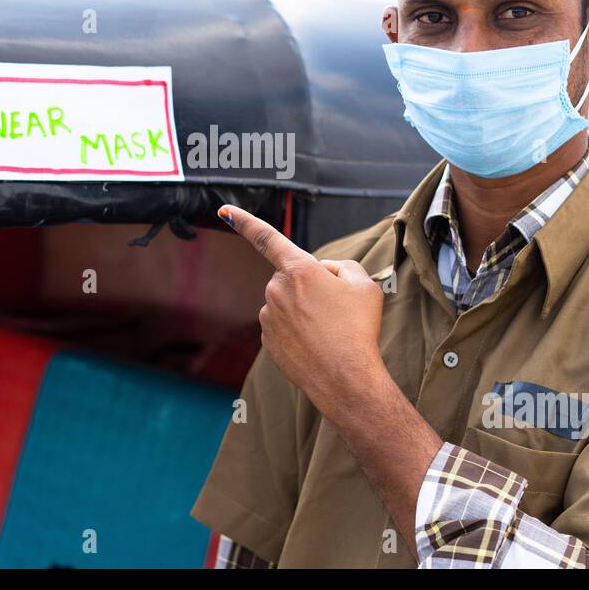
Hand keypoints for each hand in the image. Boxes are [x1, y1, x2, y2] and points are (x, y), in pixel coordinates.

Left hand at [218, 204, 386, 422]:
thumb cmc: (357, 329)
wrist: (346, 379)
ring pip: (289, 302)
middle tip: (338, 307)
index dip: (244, 221)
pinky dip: (299, 331)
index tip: (224, 210)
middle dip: (312, 284)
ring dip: (306, 309)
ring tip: (331, 330)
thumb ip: (343, 267)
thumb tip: (325, 273)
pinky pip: (284, 325)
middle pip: (294, 276)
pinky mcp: (268, 340)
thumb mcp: (364, 285)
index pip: (267, 238)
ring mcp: (269, 317)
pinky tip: (317, 344)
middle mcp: (276, 290)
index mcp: (298, 269)